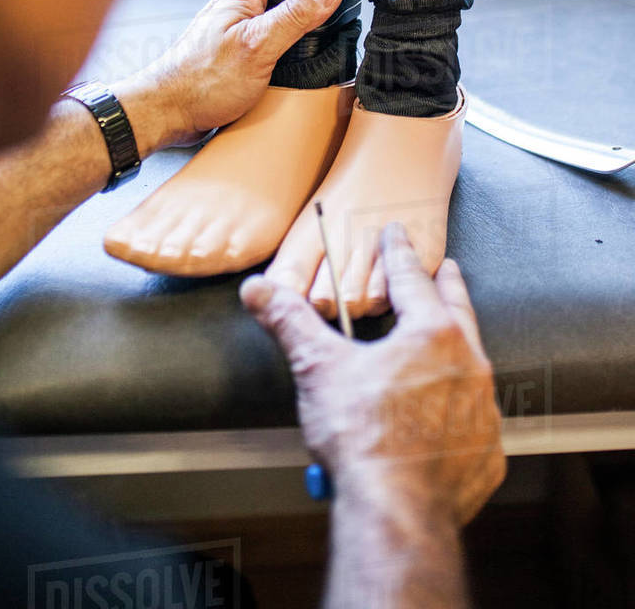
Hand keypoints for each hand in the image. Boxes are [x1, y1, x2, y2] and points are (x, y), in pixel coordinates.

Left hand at [129, 0, 342, 145]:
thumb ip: (294, 16)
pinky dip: (288, 29)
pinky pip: (269, 28)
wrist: (169, 111)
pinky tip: (299, 41)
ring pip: (273, 0)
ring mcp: (237, 25)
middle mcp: (238, 3)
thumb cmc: (199, 80)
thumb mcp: (257, 46)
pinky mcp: (238, 48)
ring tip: (322, 0)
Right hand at [241, 223, 504, 527]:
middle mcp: (468, 365)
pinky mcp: (486, 453)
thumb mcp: (319, 368)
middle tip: (446, 268)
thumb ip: (291, 322)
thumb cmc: (364, 440)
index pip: (411, 278)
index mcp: (432, 335)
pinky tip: (443, 417)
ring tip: (444, 343)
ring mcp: (483, 411)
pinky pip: (475, 419)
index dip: (399, 252)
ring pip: (472, 364)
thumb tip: (261, 290)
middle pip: (457, 311)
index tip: (397, 234)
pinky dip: (460, 410)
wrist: (398, 513)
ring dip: (457, 349)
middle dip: (447, 286)